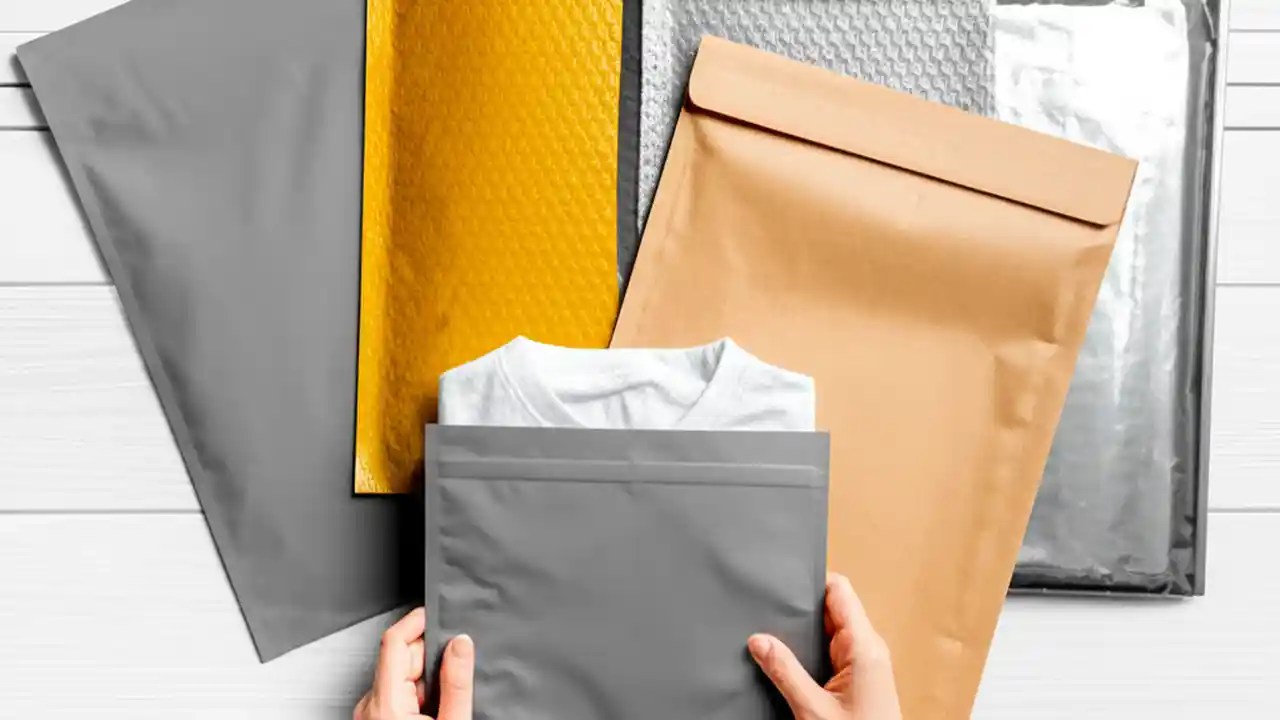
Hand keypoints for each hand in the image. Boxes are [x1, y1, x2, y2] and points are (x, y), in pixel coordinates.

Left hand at [354, 607, 474, 719]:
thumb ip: (456, 684)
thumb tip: (461, 644)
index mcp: (385, 703)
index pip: (394, 640)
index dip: (416, 622)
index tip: (433, 613)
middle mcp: (370, 705)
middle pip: (400, 657)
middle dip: (429, 659)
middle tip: (451, 679)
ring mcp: (368, 713)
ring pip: (399, 675)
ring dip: (424, 681)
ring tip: (441, 706)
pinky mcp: (373, 719)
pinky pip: (395, 693)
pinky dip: (415, 695)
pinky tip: (430, 713)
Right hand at [748, 573, 901, 719]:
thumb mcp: (813, 709)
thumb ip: (784, 671)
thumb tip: (758, 640)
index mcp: (864, 646)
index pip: (839, 591)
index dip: (812, 581)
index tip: (782, 580)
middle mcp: (867, 649)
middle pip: (831, 609)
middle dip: (801, 609)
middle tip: (767, 608)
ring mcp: (864, 664)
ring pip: (829, 632)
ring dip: (804, 633)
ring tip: (772, 632)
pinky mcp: (859, 679)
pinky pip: (832, 652)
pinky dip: (811, 651)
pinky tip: (788, 657)